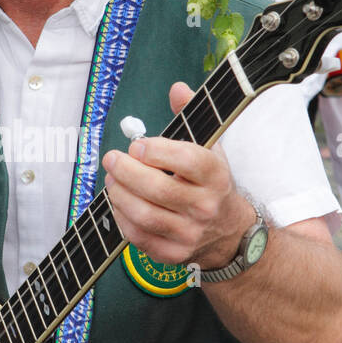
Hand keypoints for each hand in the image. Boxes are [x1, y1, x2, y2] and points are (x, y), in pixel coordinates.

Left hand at [101, 82, 254, 266]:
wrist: (229, 233)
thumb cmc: (210, 184)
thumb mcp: (210, 148)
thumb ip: (191, 117)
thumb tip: (177, 88)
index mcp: (215, 176)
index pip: (188, 161)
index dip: (158, 151)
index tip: (137, 144)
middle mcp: (205, 206)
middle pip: (160, 189)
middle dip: (128, 171)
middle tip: (112, 159)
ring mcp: (190, 233)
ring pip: (145, 215)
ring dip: (120, 195)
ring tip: (112, 179)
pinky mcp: (174, 254)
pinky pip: (139, 237)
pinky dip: (122, 219)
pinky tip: (119, 203)